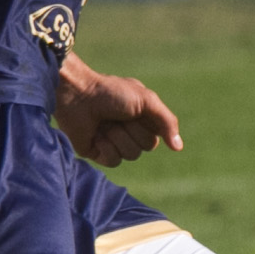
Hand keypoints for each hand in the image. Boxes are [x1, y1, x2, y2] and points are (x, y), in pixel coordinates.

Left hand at [53, 49, 181, 167]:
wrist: (76, 94)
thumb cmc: (110, 92)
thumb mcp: (145, 100)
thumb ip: (167, 122)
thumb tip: (178, 148)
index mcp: (141, 119)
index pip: (156, 137)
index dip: (147, 126)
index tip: (134, 111)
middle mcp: (128, 132)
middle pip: (145, 148)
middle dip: (131, 130)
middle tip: (115, 116)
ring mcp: (112, 142)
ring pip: (130, 155)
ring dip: (117, 136)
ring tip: (103, 123)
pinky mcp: (96, 151)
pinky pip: (113, 161)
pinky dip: (106, 146)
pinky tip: (95, 134)